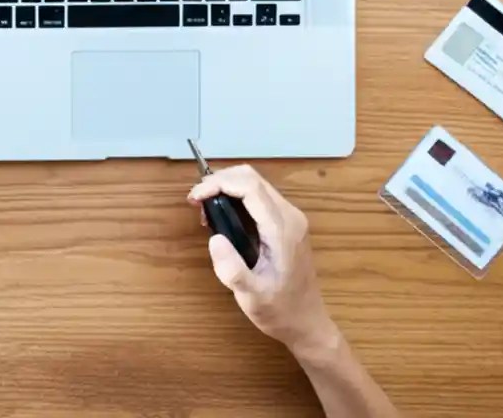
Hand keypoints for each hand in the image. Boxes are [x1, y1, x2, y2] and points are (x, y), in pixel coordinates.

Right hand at [188, 165, 339, 355]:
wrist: (307, 323)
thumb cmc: (279, 311)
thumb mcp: (251, 296)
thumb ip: (232, 269)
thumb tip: (214, 238)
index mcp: (282, 229)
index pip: (249, 187)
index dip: (218, 184)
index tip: (194, 199)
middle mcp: (290, 216)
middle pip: (252, 178)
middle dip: (220, 182)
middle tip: (197, 203)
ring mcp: (290, 218)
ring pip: (255, 184)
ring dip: (227, 188)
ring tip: (206, 211)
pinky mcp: (287, 224)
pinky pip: (259, 197)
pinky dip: (236, 197)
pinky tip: (222, 216)